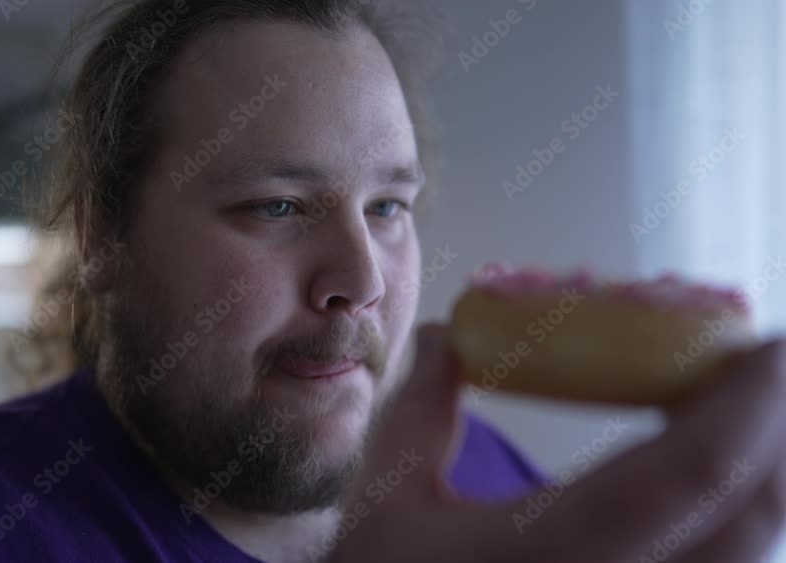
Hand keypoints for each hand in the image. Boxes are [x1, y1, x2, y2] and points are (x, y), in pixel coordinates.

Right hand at [328, 323, 785, 562]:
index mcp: (552, 555)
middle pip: (750, 519)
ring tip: (748, 412)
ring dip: (766, 475)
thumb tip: (448, 334)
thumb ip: (421, 410)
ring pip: (750, 554)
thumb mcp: (387, 499)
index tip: (767, 343)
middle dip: (777, 431)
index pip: (688, 475)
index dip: (749, 405)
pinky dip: (740, 518)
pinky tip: (712, 480)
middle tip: (766, 364)